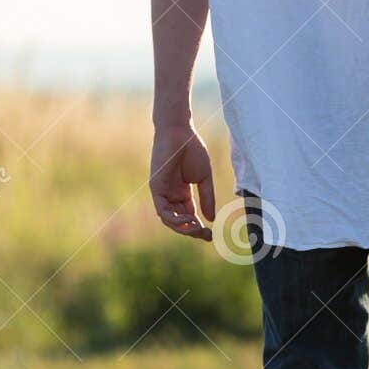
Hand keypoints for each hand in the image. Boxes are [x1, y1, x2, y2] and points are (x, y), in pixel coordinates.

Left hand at [149, 123, 215, 240]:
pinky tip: (189, 220)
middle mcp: (170, 195)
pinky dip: (174, 219)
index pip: (189, 216)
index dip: (199, 228)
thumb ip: (207, 198)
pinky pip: (162, 210)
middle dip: (193, 231)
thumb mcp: (204, 178)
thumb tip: (211, 219)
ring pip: (169, 220)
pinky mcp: (156, 188)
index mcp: (182, 193)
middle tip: (206, 236)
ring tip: (197, 229)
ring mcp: (162, 193)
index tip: (212, 235)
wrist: (180, 132)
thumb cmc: (192, 150)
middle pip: (179, 221)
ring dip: (183, 228)